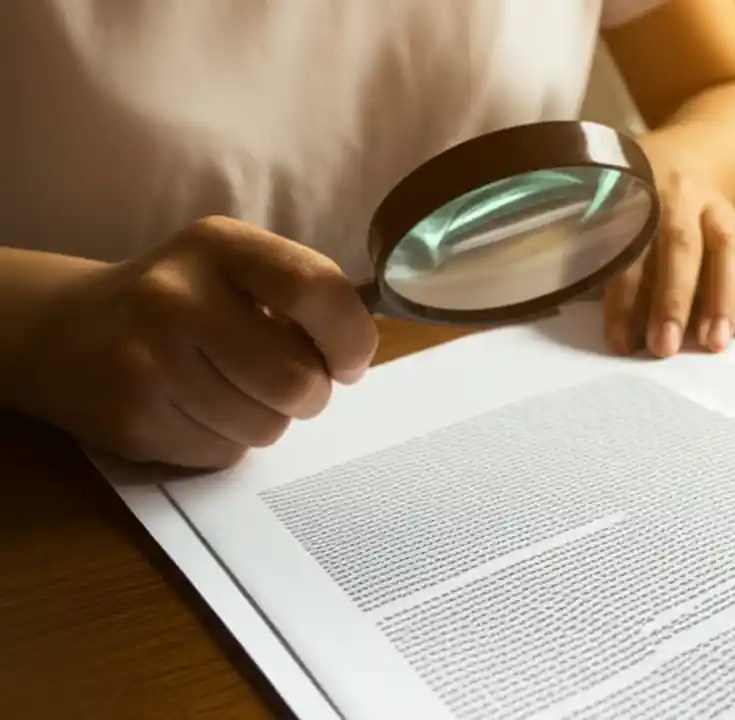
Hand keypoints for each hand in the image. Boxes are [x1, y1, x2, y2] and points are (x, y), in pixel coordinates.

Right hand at [15, 216, 377, 468]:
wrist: (67, 330)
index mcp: (220, 245)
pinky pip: (224, 452)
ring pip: (265, 425)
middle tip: (293, 383)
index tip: (349, 360)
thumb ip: (302, 295)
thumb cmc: (182, 298)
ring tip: (235, 390)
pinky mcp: (132, 419)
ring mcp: (148, 360)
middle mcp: (177, 296)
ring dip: (268, 419)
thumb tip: (359, 349)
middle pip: (297, 379)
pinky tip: (196, 408)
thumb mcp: (236, 266)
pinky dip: (227, 439)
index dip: (351, 337)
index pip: (316, 289)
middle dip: (312, 393)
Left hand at [602, 159, 734, 357]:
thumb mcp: (611, 224)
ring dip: (723, 300)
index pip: (631, 251)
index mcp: (640, 198)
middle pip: (682, 246)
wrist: (684, 167)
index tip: (622, 344)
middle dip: (674, 300)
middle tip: (665, 348)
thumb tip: (615, 331)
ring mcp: (721, 213)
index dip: (625, 299)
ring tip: (715, 343)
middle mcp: (684, 200)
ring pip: (728, 250)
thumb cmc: (635, 212)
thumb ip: (608, 265)